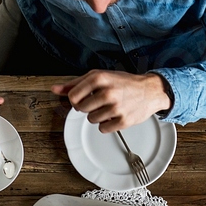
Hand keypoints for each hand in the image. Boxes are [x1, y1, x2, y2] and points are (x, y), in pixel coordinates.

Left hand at [52, 70, 169, 132]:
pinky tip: (114, 116)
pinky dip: (107, 124)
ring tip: (109, 108)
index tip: (83, 99)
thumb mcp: (99, 77)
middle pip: (81, 109)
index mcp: (98, 78)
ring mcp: (116, 107)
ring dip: (97, 116)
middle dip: (87, 108)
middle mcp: (107, 92)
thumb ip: (75, 83)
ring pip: (92, 119)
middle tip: (98, 103)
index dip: (75, 100)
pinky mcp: (124, 121)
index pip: (73, 96)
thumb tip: (55, 89)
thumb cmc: (124, 83)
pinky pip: (103, 128)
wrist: (151, 91)